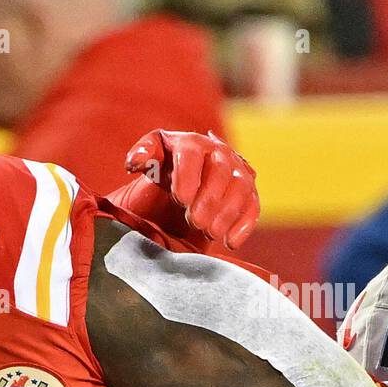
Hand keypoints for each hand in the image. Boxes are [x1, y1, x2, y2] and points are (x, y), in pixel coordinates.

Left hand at [122, 129, 258, 249]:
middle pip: (220, 170)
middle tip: (194, 221)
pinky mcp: (247, 194)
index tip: (180, 199)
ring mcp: (236, 172)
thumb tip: (134, 162)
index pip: (191, 154)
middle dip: (208, 198)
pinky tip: (230, 243)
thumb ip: (142, 158)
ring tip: (210, 232)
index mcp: (189, 143)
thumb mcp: (148, 166)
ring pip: (241, 187)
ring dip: (227, 212)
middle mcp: (217, 152)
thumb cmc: (159, 176)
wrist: (176, 195)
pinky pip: (253, 206)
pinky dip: (244, 225)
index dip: (187, 176)